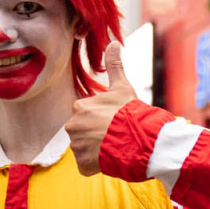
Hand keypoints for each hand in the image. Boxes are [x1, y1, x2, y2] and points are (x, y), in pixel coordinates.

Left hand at [66, 40, 138, 174]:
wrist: (138, 138)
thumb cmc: (130, 111)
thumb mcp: (122, 86)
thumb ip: (114, 65)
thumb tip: (113, 42)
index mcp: (79, 106)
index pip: (85, 114)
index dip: (100, 118)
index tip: (112, 120)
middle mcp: (72, 126)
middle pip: (82, 132)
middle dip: (96, 135)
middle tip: (114, 134)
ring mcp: (76, 147)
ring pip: (84, 149)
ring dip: (97, 150)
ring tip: (113, 146)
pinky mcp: (82, 164)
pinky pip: (87, 166)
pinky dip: (96, 165)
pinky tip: (109, 158)